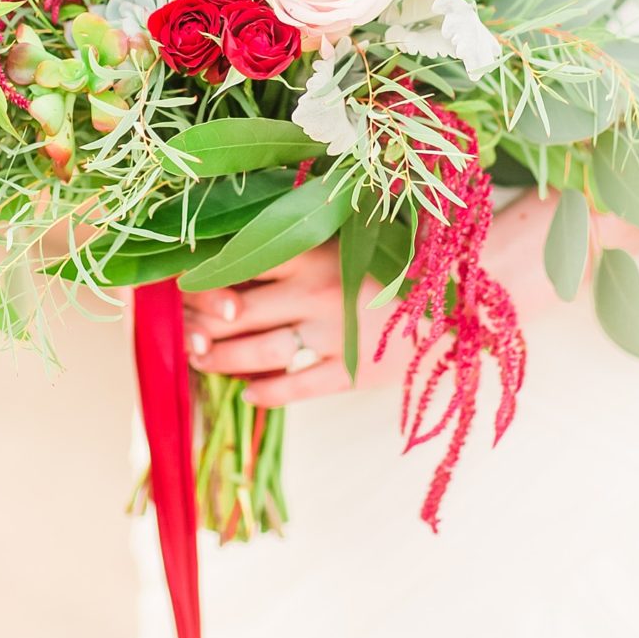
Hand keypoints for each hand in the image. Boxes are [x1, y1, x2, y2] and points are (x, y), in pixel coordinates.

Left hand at [182, 242, 407, 406]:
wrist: (457, 302)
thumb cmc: (394, 266)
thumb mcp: (345, 244)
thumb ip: (297, 250)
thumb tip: (232, 262)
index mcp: (314, 253)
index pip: (241, 263)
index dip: (204, 279)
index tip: (181, 286)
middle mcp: (319, 292)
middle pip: (238, 313)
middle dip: (201, 324)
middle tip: (183, 330)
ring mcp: (334, 335)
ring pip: (257, 353)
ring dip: (219, 359)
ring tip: (200, 359)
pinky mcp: (351, 372)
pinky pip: (294, 388)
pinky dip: (264, 392)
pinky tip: (247, 392)